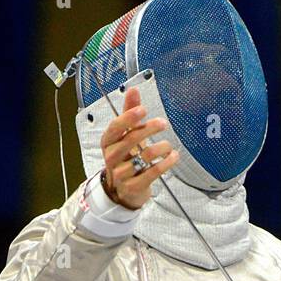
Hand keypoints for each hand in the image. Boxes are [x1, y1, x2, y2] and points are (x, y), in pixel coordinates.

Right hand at [100, 87, 179, 208]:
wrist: (123, 191)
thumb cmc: (125, 158)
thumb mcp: (125, 136)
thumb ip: (129, 113)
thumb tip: (133, 89)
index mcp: (108, 142)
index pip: (115, 127)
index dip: (129, 117)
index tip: (143, 109)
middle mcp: (111, 158)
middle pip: (131, 139)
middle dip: (150, 129)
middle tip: (163, 123)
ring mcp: (121, 174)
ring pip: (145, 155)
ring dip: (162, 147)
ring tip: (168, 146)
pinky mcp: (134, 187)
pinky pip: (153, 172)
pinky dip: (167, 162)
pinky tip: (173, 156)